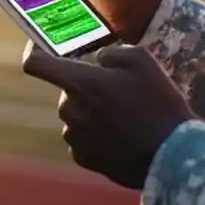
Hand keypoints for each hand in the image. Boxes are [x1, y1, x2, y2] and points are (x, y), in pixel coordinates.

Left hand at [23, 42, 194, 188]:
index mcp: (80, 83)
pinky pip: (82, 138)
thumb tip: (98, 59)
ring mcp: (75, 137)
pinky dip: (96, 133)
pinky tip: (122, 135)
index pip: (36, 64)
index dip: (34, 50)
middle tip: (117, 89)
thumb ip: (112, 52)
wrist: (170, 154)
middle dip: (86, 86)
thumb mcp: (143, 60)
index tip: (40, 46)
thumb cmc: (158, 103)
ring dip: (92, 111)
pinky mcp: (84, 159)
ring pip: (75, 114)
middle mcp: (70, 109)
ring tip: (126, 116)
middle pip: (66, 91)